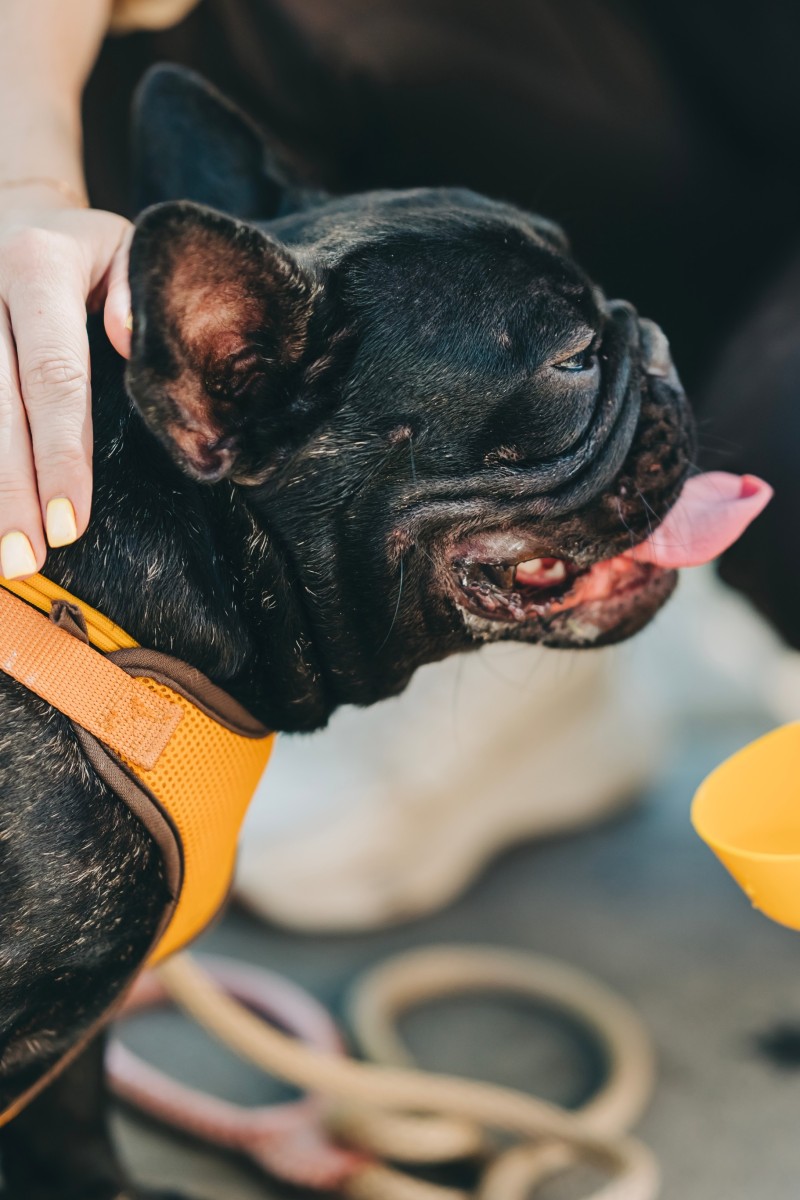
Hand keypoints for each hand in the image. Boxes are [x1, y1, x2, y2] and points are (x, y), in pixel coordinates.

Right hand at [0, 195, 131, 577]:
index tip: (70, 521)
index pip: (54, 376)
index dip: (61, 453)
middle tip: (25, 560)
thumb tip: (129, 341)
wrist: (9, 209)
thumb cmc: (81, 248)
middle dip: (9, 490)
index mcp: (37, 266)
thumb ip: (135, 289)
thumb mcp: (123, 245)